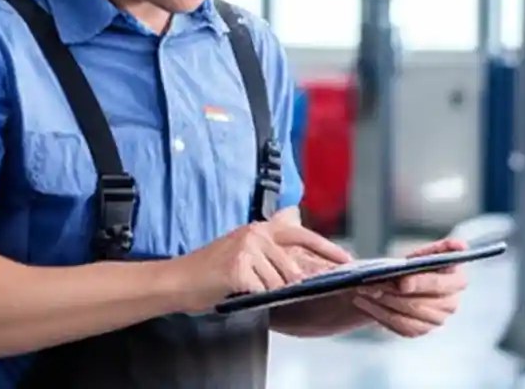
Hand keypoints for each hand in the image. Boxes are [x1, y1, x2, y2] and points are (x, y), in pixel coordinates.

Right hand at [165, 221, 351, 312]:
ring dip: (263, 291)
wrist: (178, 280)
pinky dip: (250, 296)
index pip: (302, 235)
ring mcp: (248, 248)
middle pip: (292, 269)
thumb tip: (302, 271)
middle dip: (284, 284)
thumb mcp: (244, 254)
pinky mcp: (239, 267)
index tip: (345, 259)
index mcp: (261, 229)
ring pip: (278, 282)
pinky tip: (234, 289)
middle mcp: (257, 233)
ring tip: (241, 285)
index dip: (327, 248)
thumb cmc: (211, 273)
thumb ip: (271, 255)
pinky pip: (261, 291)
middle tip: (259, 285)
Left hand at [350, 238, 469, 337]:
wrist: (400, 284)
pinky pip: (400, 326)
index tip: (402, 281)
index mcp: (458, 281)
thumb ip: (443, 247)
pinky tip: (366, 303)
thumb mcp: (427, 253)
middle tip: (370, 284)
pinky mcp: (421, 330)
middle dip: (392, 293)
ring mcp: (437, 320)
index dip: (421, 283)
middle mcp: (452, 304)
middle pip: (419, 302)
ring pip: (407, 314)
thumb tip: (461, 245)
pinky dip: (380, 314)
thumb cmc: (416, 266)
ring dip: (382, 302)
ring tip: (363, 290)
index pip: (439, 284)